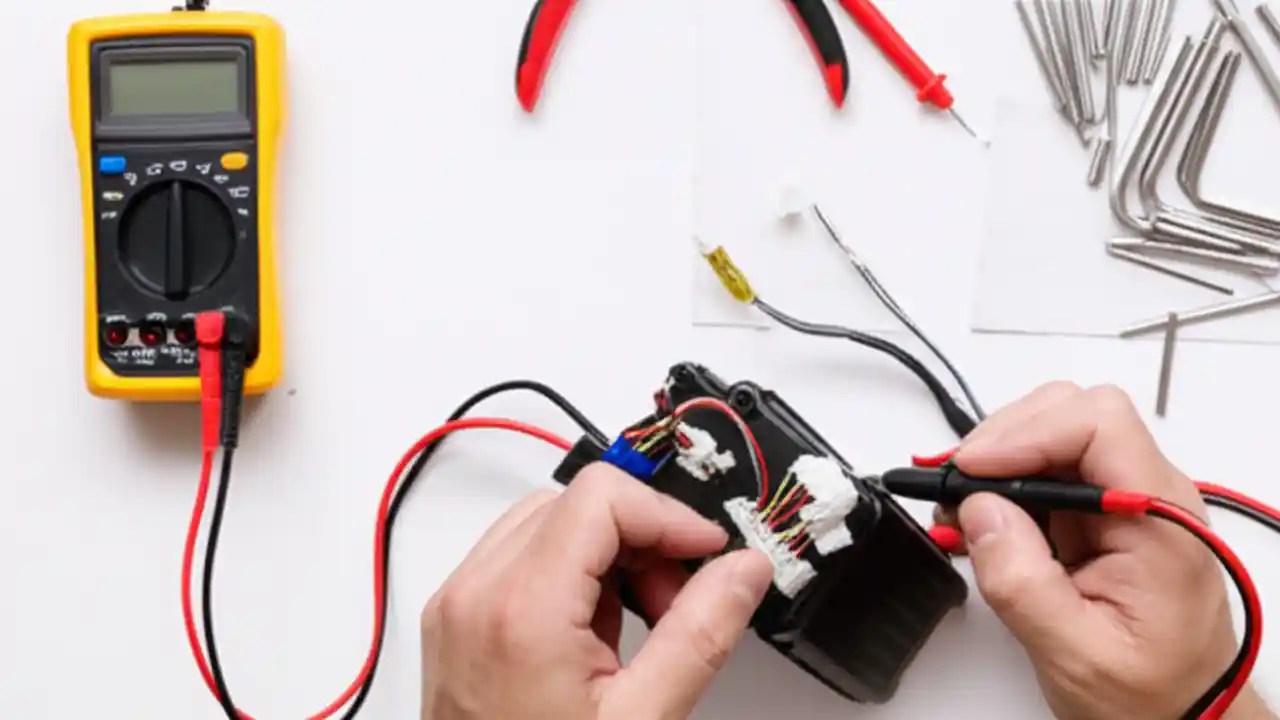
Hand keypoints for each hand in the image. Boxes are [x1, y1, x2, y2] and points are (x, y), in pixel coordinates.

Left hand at [420, 463, 773, 719]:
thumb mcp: (643, 719)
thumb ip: (700, 635)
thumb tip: (744, 569)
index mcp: (521, 611)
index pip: (601, 497)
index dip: (666, 514)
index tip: (707, 549)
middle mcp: (475, 594)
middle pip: (576, 504)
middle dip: (642, 540)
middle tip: (678, 602)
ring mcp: (457, 604)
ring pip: (548, 523)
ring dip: (608, 556)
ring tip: (639, 626)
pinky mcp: (455, 618)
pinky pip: (520, 557)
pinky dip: (570, 575)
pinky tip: (596, 635)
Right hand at [936, 383, 1270, 718]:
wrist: (1182, 719)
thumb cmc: (1151, 696)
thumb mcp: (1077, 654)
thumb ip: (1024, 584)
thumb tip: (979, 511)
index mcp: (1160, 521)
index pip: (1099, 426)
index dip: (1028, 433)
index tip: (973, 469)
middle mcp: (1148, 496)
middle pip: (1073, 413)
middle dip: (1004, 439)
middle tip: (954, 485)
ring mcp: (1124, 500)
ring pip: (1054, 434)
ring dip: (998, 460)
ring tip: (958, 508)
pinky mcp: (1099, 513)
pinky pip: (1045, 471)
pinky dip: (1001, 484)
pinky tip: (976, 518)